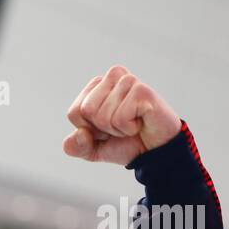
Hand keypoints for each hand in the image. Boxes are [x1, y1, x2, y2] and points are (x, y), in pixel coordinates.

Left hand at [62, 66, 179, 164]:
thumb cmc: (125, 143)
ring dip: (116, 129)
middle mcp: (113, 76)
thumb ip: (75, 147)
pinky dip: (128, 129)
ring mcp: (128, 81)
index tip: (107, 128)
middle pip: (86, 110)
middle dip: (101, 128)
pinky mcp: (142, 91)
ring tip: (133, 123)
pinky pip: (119, 118)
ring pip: (102, 115)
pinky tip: (141, 122)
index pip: (74, 112)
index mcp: (97, 85)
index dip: (88, 129)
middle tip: (121, 126)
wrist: (155, 152)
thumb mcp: (92, 150)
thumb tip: (79, 133)